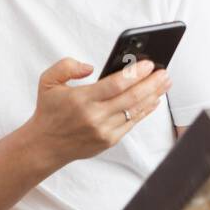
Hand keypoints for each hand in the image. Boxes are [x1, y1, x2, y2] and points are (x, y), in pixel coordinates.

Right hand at [27, 57, 171, 165]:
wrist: (45, 145)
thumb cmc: (49, 111)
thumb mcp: (47, 81)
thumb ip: (66, 66)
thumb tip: (90, 67)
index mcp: (81, 99)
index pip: (115, 84)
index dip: (135, 74)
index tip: (148, 64)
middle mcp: (94, 116)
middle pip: (131, 97)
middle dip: (151, 83)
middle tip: (164, 72)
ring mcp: (103, 130)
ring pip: (135, 110)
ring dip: (153, 95)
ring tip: (164, 83)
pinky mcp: (109, 140)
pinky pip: (132, 123)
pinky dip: (145, 110)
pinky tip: (153, 100)